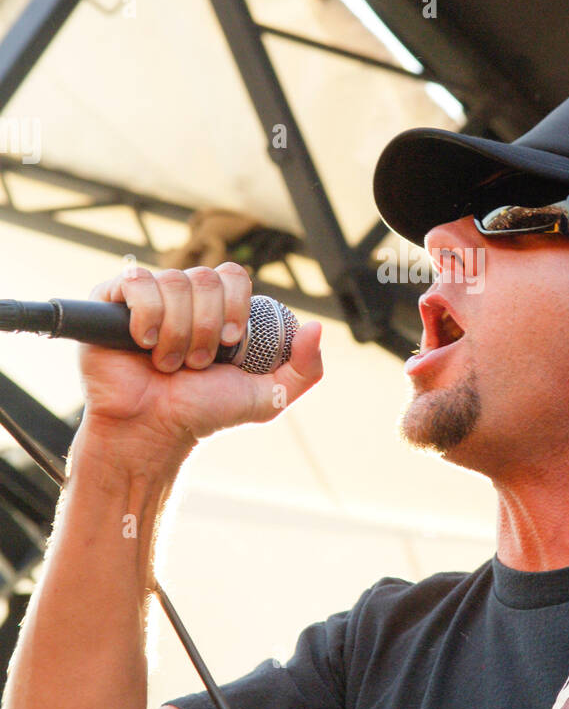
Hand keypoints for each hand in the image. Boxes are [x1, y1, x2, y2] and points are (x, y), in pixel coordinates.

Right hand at [78, 263, 322, 450]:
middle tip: (195, 364)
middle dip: (204, 327)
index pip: (233, 276)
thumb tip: (317, 328)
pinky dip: (145, 315)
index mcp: (217, 308)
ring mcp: (147, 297)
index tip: (229, 343)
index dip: (234, 305)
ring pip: (172, 283)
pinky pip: (135, 281)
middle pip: (204, 278)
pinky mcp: (111, 301)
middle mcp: (183, 297)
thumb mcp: (267, 398)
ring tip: (167, 364)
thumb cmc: (202, 414)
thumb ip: (304, 369)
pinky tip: (142, 343)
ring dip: (176, 332)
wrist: (151, 432)